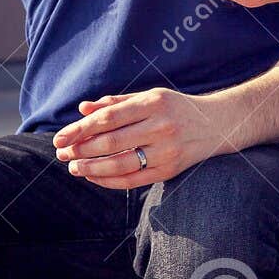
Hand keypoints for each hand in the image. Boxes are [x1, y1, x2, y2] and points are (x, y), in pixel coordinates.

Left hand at [53, 88, 230, 188]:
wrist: (219, 124)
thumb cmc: (177, 108)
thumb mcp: (150, 97)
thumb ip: (116, 103)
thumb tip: (83, 109)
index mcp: (154, 102)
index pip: (108, 118)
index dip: (80, 129)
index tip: (60, 137)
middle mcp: (162, 126)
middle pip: (111, 142)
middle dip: (81, 150)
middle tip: (62, 153)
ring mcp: (167, 150)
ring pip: (120, 164)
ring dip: (91, 168)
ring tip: (74, 167)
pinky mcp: (170, 169)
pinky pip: (133, 180)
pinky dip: (108, 180)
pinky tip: (93, 176)